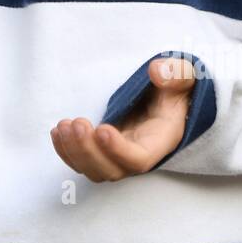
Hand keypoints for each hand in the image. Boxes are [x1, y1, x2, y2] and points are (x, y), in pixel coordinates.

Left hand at [50, 58, 196, 180]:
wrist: (166, 97)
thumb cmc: (174, 88)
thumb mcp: (182, 76)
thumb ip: (175, 73)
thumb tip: (156, 72)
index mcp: (159, 141)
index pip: (138, 160)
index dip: (118, 150)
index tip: (102, 129)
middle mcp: (138, 154)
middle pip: (111, 171)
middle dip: (88, 151)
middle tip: (76, 123)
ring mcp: (118, 155)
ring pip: (93, 170)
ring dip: (73, 152)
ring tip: (63, 126)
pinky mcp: (103, 151)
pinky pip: (82, 162)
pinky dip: (66, 152)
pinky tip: (58, 132)